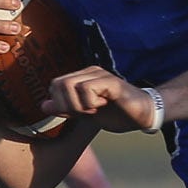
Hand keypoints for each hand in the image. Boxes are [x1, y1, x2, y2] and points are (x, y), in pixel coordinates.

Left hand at [43, 66, 159, 133]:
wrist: (144, 115)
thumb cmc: (117, 113)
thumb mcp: (85, 114)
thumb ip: (66, 109)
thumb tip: (43, 105)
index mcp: (82, 77)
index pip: (54, 85)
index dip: (60, 103)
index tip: (77, 113)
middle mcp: (89, 72)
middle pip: (58, 84)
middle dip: (66, 105)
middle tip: (85, 112)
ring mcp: (100, 75)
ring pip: (69, 86)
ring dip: (78, 105)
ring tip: (94, 109)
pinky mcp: (110, 82)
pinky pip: (86, 89)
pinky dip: (89, 103)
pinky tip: (103, 105)